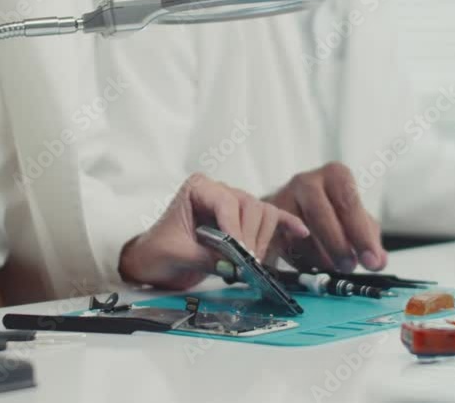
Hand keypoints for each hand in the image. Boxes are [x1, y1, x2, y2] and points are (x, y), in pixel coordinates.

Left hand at [118, 174, 310, 289]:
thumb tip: (236, 263)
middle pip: (252, 206)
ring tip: (251, 263)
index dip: (235, 229)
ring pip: (264, 214)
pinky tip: (301, 231)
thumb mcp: (178, 254)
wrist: (154, 262)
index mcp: (198, 188)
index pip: (227, 202)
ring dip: (262, 240)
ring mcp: (235, 204)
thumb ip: (207, 256)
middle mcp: (220, 191)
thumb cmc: (159, 252)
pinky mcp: (244, 221)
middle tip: (244, 265)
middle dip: (250, 238)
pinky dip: (286, 224)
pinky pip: (272, 218)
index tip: (238, 255)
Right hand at [265, 162, 388, 273]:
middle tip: (349, 267)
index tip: (371, 261)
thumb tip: (378, 260)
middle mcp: (307, 181)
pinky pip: (284, 244)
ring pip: (299, 231)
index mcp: (335, 175)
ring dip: (319, 257)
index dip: (361, 235)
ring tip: (333, 268)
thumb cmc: (332, 211)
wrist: (294, 206)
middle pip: (320, 213)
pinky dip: (301, 261)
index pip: (349, 202)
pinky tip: (314, 266)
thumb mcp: (355, 219)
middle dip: (337, 246)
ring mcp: (283, 198)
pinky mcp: (269, 221)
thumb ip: (369, 239)